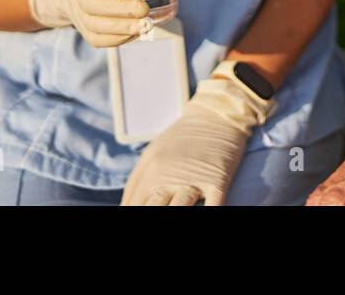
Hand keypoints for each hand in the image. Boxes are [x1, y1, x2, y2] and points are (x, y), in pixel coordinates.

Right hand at [25, 0, 153, 46]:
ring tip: (145, 26)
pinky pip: (97, 39)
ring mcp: (80, 14)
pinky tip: (135, 33)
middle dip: (118, 9)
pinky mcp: (87, 30)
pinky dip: (116, 39)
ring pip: (94, 25)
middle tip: (143, 9)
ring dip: (120, 28)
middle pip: (91, 4)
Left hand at [121, 61, 273, 205]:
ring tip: (172, 215)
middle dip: (150, 216)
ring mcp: (195, 179)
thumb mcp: (151, 154)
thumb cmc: (181, 137)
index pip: (134, 205)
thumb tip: (125, 207)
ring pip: (180, 208)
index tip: (133, 220)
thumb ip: (136, 183)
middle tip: (147, 229)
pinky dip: (209, 210)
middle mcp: (170, 176)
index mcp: (151, 171)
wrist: (216, 115)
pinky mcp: (218, 179)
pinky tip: (205, 211)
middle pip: (154, 208)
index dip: (132, 214)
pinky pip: (213, 204)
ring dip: (174, 213)